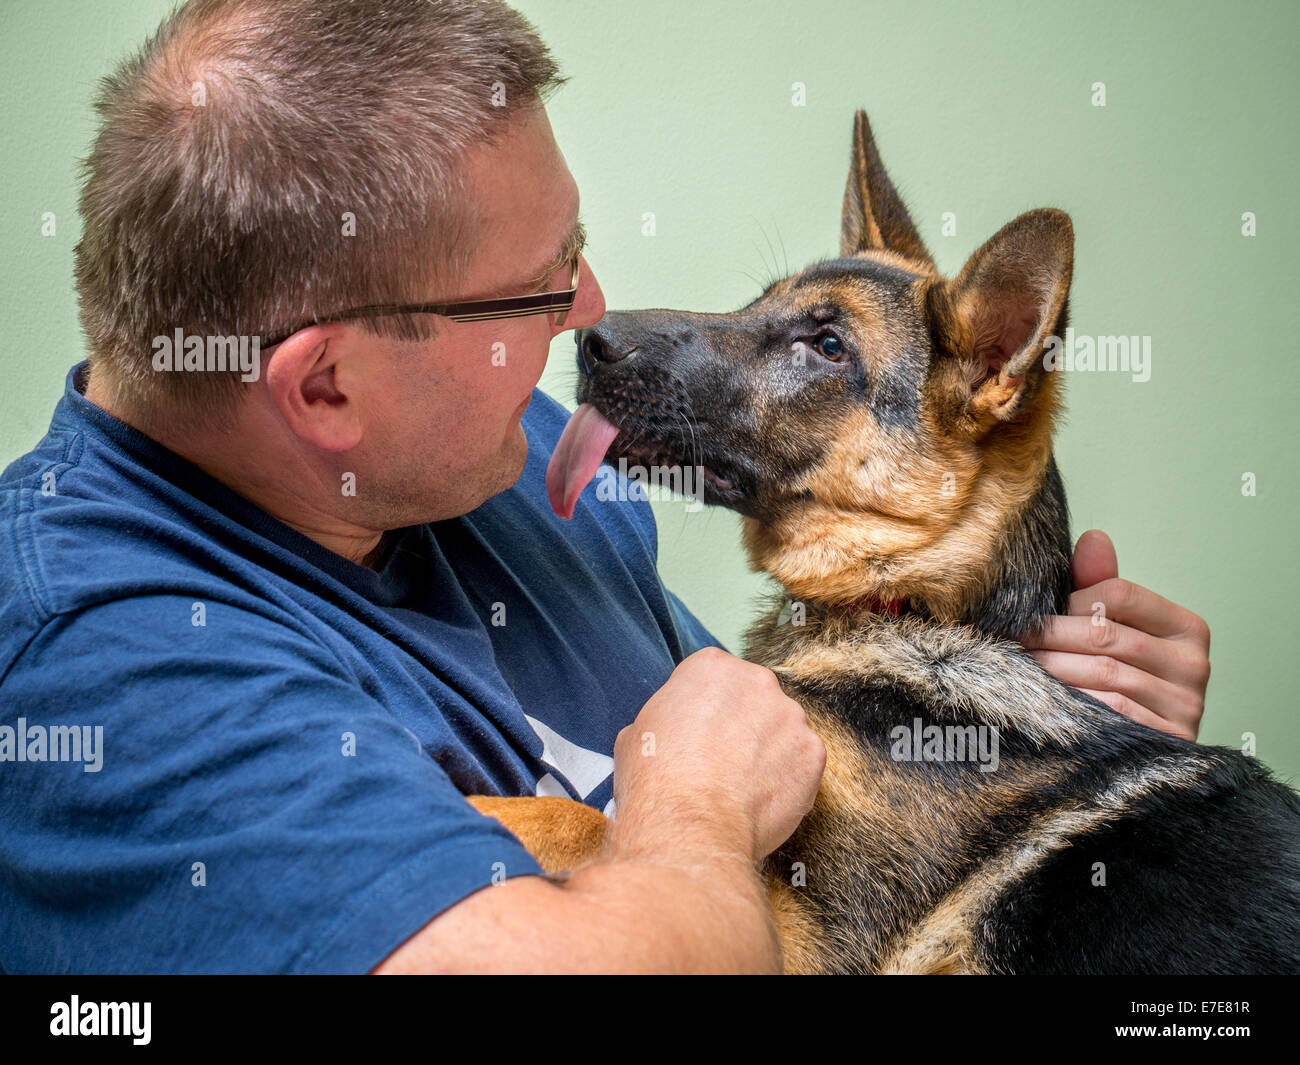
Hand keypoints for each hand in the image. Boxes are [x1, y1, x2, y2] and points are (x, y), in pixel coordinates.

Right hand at [612, 647, 825, 861]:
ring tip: (741, 787)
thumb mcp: (638, 732)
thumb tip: (672, 732)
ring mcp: (791, 716)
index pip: (714, 677)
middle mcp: (757, 681)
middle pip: (754, 699)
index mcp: (712, 666)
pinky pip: (801, 764)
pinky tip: (761, 800)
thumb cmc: (656, 778)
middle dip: (742, 725)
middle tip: (722, 761)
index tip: (699, 733)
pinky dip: (787, 781)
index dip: (705, 709)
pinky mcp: (813, 753)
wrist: (689, 824)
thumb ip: (667, 718)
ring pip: (782, 730)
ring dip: (768, 752)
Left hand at [1020, 530, 1210, 739]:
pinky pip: (1108, 712)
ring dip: (1050, 667)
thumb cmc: (1123, 679)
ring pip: (1102, 674)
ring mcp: (1185, 706)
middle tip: (1011, 637)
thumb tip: (1093, 538)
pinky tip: (1040, 696)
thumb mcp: (1115, 628)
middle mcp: (1194, 665)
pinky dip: (1069, 701)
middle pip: (1105, 634)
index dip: (1071, 600)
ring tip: (1015, 663)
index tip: (1037, 612)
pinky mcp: (1167, 740)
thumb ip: (1100, 585)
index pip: (1119, 593)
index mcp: (1186, 627)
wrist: (1138, 755)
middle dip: (1049, 635)